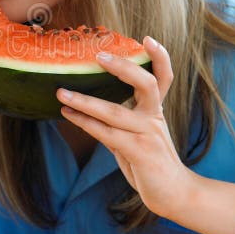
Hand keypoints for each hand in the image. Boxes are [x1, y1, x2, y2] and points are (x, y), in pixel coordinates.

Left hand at [56, 36, 195, 218]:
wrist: (173, 195)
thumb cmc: (151, 162)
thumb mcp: (137, 135)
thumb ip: (120, 119)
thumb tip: (87, 106)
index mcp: (155, 110)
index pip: (163, 78)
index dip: (160, 57)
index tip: (147, 38)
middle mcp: (154, 118)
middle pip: (147, 84)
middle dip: (124, 68)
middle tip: (99, 55)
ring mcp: (148, 135)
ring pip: (116, 112)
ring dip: (85, 101)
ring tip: (62, 92)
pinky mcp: (139, 153)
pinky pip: (107, 134)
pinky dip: (85, 123)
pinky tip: (68, 115)